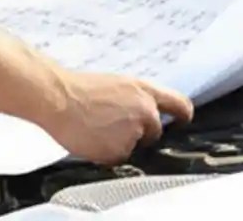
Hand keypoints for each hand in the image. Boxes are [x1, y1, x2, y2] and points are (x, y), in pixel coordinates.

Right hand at [44, 71, 194, 165]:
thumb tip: (143, 114)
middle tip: (114, 126)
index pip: (179, 104)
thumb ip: (136, 99)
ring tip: (97, 128)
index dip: (183, 115)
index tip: (182, 121)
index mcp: (144, 90)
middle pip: (155, 131)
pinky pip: (119, 158)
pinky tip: (92, 139)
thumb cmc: (81, 89)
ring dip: (121, 143)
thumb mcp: (117, 85)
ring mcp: (134, 132)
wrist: (59, 99)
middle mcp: (145, 111)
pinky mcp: (120, 150)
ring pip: (135, 146)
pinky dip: (107, 153)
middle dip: (140, 134)